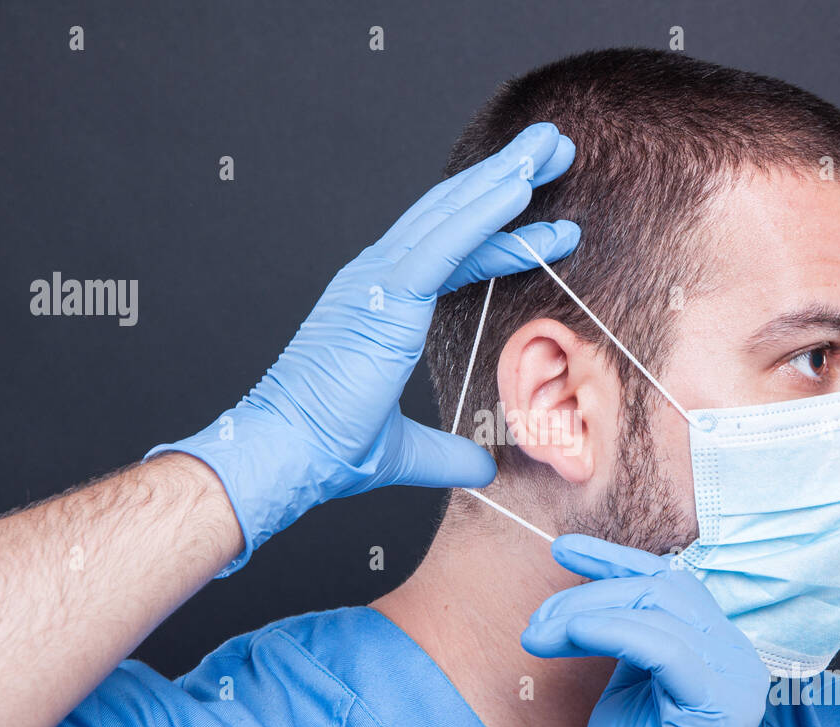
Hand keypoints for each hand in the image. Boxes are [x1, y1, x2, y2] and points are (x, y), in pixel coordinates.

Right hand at [149, 122, 579, 573]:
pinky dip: (481, 214)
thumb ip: (447, 453)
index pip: (453, 256)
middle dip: (507, 181)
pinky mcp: (383, 294)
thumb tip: (482, 467)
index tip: (552, 229)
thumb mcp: (407, 451)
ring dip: (503, 179)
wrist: (285, 455)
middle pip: (454, 217)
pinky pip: (443, 244)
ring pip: (451, 217)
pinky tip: (518, 189)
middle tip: (555, 150)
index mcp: (381, 305)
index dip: (503, 236)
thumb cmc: (326, 448)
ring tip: (551, 146)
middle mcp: (377, 280)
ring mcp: (376, 280)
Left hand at [522, 534, 771, 726]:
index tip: (562, 549)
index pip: (670, 581)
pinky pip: (662, 646)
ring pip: (657, 608)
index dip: (615, 560)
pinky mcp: (718, 706)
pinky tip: (572, 636)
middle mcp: (734, 655)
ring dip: (585, 613)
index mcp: (716, 647)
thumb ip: (627, 640)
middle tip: (536, 626)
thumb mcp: (627, 688)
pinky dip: (612, 630)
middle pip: (661, 588)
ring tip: (540, 638)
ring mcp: (733, 678)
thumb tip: (588, 594)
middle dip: (588, 594)